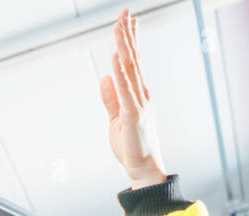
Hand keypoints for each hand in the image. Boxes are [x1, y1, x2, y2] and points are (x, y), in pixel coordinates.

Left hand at [98, 9, 166, 189]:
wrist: (143, 167)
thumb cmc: (131, 146)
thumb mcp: (115, 118)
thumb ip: (110, 98)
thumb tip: (104, 76)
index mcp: (137, 93)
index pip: (133, 61)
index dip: (130, 40)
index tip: (129, 20)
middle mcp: (141, 93)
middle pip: (132, 58)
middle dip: (127, 34)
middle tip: (124, 12)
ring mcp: (139, 102)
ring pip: (130, 69)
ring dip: (124, 46)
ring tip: (120, 26)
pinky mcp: (134, 115)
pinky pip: (126, 90)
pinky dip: (121, 73)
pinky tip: (117, 58)